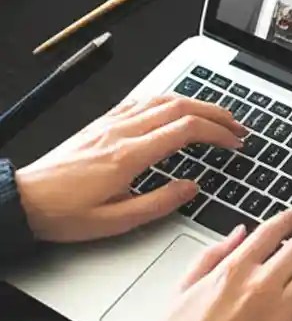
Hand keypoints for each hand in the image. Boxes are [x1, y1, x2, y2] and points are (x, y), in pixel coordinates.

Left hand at [15, 95, 247, 242]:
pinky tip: (176, 107)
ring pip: (162, 98)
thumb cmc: (64, 213)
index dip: (217, 133)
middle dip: (216, 113)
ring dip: (195, 103)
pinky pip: (140, 101)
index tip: (234, 142)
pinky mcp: (101, 123)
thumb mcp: (117, 222)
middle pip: (180, 107)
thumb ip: (159, 203)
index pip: (185, 130)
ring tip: (216, 115)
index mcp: (128, 156)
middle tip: (237, 126)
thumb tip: (191, 187)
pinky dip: (167, 100)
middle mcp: (121, 132)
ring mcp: (110, 123)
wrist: (24, 199)